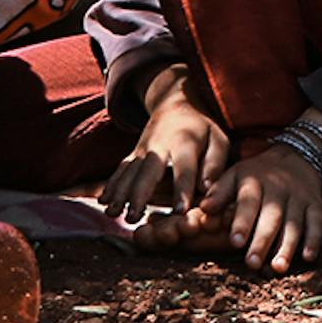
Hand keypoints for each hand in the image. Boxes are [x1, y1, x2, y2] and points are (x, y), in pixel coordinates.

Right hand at [102, 69, 228, 243]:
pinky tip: (103, 202)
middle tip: (134, 217)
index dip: (182, 189)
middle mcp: (159, 146)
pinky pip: (120, 170)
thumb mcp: (218, 140)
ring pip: (129, 172)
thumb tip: (207, 188)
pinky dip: (110, 186)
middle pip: (148, 171)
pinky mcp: (133, 154)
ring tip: (113, 213)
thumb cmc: (203, 130)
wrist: (175, 105)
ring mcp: (142, 150)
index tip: (180, 211)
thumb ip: (215, 164)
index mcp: (184, 142)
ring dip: (119, 193)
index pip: (184, 168)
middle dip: (140, 194)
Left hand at [197, 140, 321, 274]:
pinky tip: (308, 258)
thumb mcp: (235, 176)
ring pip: (294, 223)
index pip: (248, 203)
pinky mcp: (315, 204)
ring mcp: (298, 197)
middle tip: (252, 263)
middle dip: (262, 240)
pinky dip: (313, 240)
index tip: (235, 242)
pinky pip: (316, 222)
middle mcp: (278, 189)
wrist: (295, 156)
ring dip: (287, 246)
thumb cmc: (256, 175)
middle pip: (271, 217)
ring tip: (277, 268)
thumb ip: (218, 193)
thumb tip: (203, 210)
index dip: (242, 222)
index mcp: (254, 181)